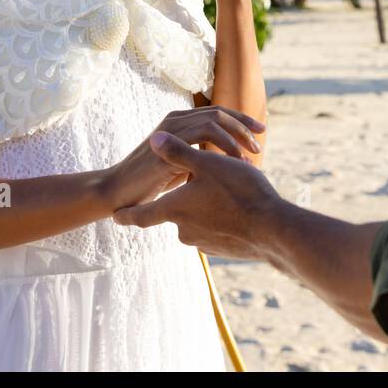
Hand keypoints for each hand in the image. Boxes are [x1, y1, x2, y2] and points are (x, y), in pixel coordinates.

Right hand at [103, 105, 265, 210]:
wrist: (119, 194)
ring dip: (235, 135)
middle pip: (219, 112)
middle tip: (260, 141)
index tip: (259, 132)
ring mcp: (170, 130)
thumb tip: (232, 165)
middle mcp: (175, 120)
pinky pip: (203, 134)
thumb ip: (202, 159)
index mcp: (178, 122)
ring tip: (249, 153)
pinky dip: (222, 145)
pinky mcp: (168, 143)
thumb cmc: (150, 184)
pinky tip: (234, 161)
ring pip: (214, 120)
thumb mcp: (182, 167)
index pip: (216, 113)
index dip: (240, 121)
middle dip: (243, 125)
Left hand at [113, 133, 286, 260]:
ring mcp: (203, 242)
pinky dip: (220, 219)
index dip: (127, 215)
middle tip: (204, 184)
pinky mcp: (222, 249)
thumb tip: (154, 138)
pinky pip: (214, 229)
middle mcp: (184, 229)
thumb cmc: (239, 192)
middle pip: (176, 212)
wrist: (272, 229)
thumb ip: (178, 152)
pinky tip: (238, 208)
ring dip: (206, 207)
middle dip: (185, 197)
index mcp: (174, 208)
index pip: (141, 216)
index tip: (115, 217)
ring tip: (229, 192)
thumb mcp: (207, 165)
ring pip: (197, 219)